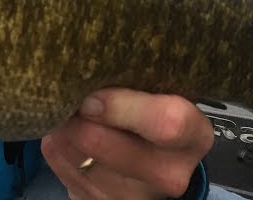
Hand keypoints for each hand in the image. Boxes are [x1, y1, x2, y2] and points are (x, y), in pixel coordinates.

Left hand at [41, 88, 213, 199]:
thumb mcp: (158, 92)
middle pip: (115, 149)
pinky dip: (59, 151)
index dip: (122, 107)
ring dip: (66, 133)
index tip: (94, 95)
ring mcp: (138, 196)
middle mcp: (170, 172)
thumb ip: (135, 81)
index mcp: (193, 135)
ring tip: (66, 114)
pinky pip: (69, 177)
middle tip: (72, 101)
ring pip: (85, 163)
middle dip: (82, 122)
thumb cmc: (151, 112)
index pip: (167, 122)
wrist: (152, 160)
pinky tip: (62, 135)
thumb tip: (89, 67)